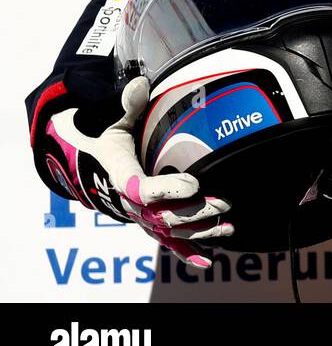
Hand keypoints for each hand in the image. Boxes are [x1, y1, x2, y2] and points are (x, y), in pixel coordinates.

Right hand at [41, 76, 232, 266]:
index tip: (194, 183)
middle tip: (223, 202)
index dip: (166, 189)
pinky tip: (208, 260)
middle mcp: (130, 203)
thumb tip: (140, 85)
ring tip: (228, 227)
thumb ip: (128, 105)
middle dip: (194, 211)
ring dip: (199, 232)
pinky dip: (187, 251)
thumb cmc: (106, 140)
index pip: (141, 188)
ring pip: (169, 231)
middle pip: (162, 216)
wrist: (89, 166)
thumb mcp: (112, 121)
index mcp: (121, 175)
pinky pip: (168, 241)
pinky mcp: (149, 222)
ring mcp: (140, 216)